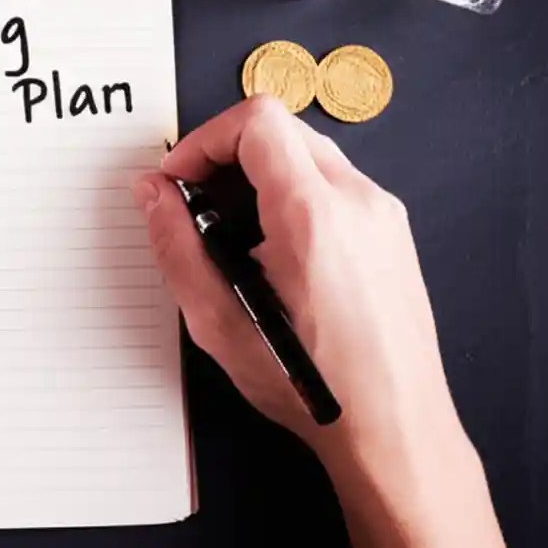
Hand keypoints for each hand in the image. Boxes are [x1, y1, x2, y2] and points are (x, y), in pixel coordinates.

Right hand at [131, 96, 503, 547]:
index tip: (179, 178)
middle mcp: (358, 201)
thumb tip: (153, 194)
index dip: (203, 140)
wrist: (393, 426)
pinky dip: (293, 196)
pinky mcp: (392, 233)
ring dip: (259, 175)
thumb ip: (176, 245)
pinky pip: (334, 185)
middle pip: (282, 129)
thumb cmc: (316, 385)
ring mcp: (383, 215)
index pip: (256, 121)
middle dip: (227, 155)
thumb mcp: (218, 320)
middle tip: (195, 203)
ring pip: (309, 154)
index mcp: (313, 214)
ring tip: (232, 236)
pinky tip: (273, 254)